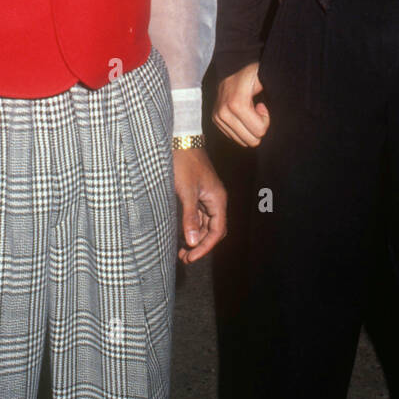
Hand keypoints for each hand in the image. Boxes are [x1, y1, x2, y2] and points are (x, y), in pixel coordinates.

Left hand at [173, 147, 227, 263]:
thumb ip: (190, 217)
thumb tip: (193, 242)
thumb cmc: (184, 163)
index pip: (217, 231)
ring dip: (196, 237)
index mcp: (217, 199)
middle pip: (214, 230)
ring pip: (206, 224)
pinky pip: (199, 215)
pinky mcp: (198, 193)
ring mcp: (207, 196)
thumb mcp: (186, 191)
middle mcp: (216, 199)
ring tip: (182, 250)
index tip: (190, 257)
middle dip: (201, 245)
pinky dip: (192, 227)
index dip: (205, 247)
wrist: (180, 140)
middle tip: (184, 258)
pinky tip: (181, 233)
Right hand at [212, 62, 269, 146]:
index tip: (262, 105)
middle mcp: (223, 113)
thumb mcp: (265, 81)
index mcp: (236, 104)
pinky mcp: (216, 120)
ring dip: (249, 127)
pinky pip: (235, 137)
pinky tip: (242, 113)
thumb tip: (290, 105)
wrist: (232, 67)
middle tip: (257, 110)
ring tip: (249, 111)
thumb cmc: (252, 73)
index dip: (265, 119)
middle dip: (258, 126)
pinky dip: (242, 128)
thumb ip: (274, 93)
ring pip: (243, 141)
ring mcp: (217, 117)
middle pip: (251, 140)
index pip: (259, 131)